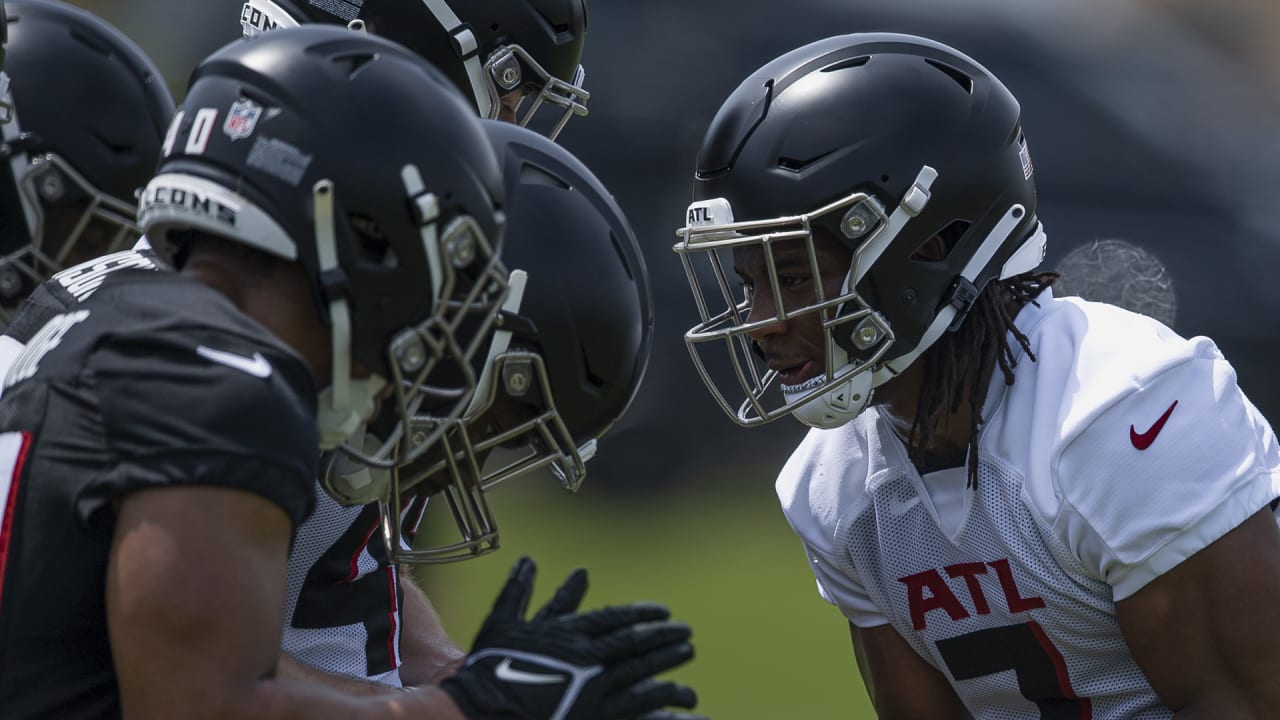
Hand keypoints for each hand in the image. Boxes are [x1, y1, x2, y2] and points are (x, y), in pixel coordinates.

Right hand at [441, 556, 698, 719]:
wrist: (481, 709)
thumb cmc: (489, 666)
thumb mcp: (501, 620)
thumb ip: (519, 589)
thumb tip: (527, 558)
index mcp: (570, 633)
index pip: (617, 618)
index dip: (643, 614)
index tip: (663, 612)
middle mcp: (588, 656)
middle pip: (636, 641)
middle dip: (664, 635)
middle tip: (686, 631)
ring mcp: (594, 687)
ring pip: (642, 669)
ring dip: (668, 660)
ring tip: (687, 653)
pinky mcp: (596, 714)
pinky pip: (638, 703)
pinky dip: (660, 695)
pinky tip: (678, 691)